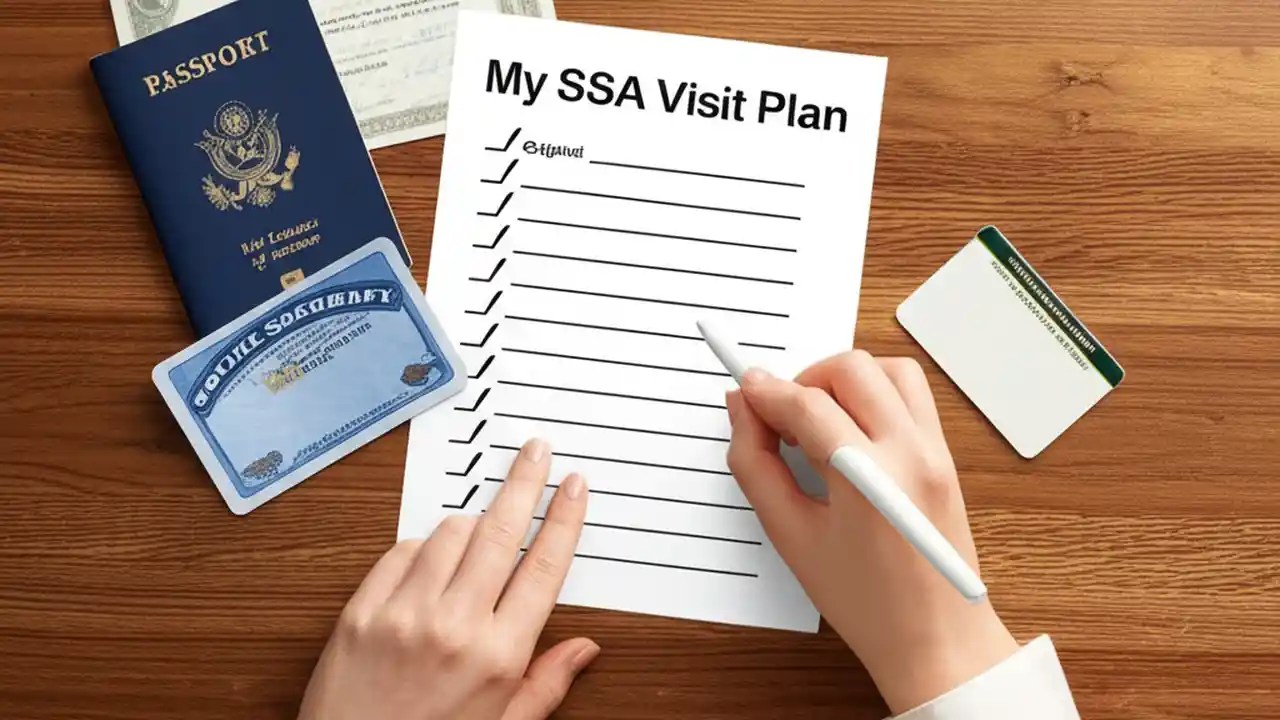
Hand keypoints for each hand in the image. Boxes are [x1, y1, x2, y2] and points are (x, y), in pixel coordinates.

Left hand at [298, 438, 596, 719]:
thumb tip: (586, 648)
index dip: (563, 519)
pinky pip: (400, 552)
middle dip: (524, 483)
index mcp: (498, 656)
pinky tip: (428, 563)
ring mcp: (404, 614)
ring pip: (449, 534)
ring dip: (469, 525)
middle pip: (500, 531)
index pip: (543, 567)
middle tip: (535, 453)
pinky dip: (419, 548)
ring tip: (477, 533)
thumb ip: (546, 684)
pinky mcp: (361, 612)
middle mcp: (453, 626)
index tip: (573, 488)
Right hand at [725, 351, 1017, 714]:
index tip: (742, 393)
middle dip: (805, 379)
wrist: (938, 640)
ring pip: (889, 369)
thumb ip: (757, 466)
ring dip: (846, 380)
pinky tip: (850, 433)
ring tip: (818, 422)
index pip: (807, 403)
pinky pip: (911, 396)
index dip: (765, 392)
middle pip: (851, 369)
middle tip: (780, 418)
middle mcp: (911, 451)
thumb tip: (742, 415)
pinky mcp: (945, 456)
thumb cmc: (868, 604)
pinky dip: (876, 394)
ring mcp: (935, 450)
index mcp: (869, 476)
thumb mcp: (791, 537)